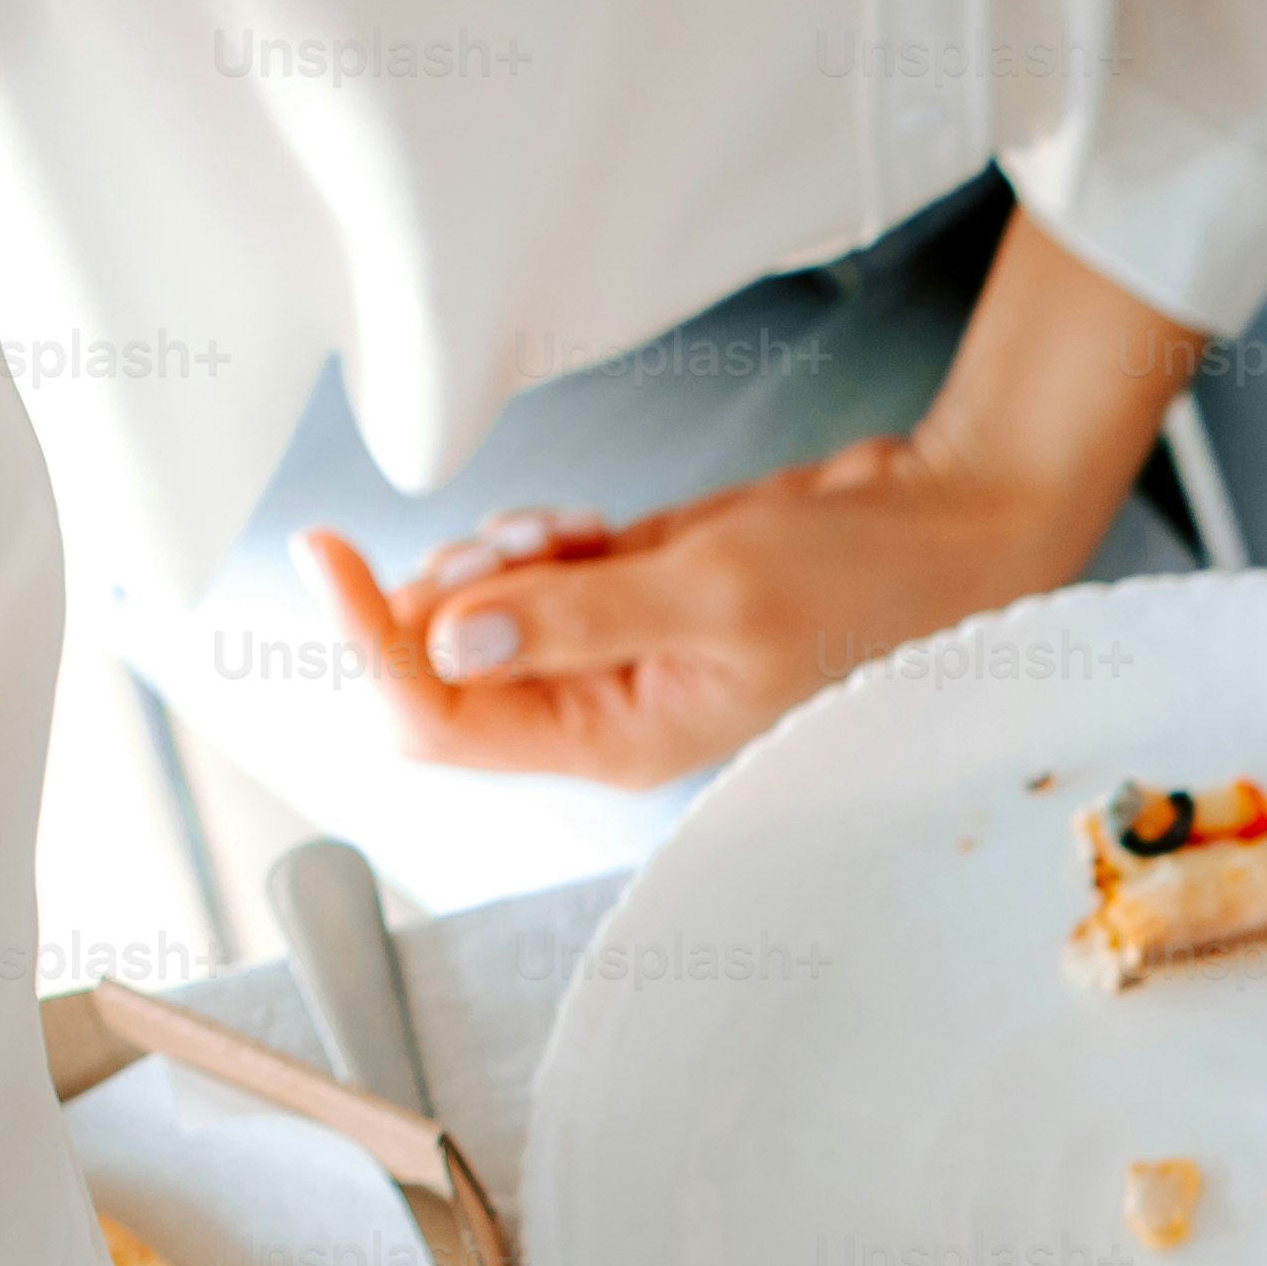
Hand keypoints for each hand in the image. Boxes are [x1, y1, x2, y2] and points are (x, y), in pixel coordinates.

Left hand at [302, 205, 1194, 789]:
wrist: (939, 529)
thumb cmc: (861, 580)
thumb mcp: (711, 589)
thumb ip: (572, 616)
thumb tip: (447, 647)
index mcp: (619, 740)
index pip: (437, 720)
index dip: (369, 642)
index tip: (327, 550)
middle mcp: (598, 711)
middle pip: (434, 674)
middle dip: (443, 592)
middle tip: (525, 536)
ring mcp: (605, 653)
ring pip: (469, 615)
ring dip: (492, 555)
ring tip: (573, 528)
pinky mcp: (618, 597)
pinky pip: (520, 574)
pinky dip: (528, 537)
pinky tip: (588, 525)